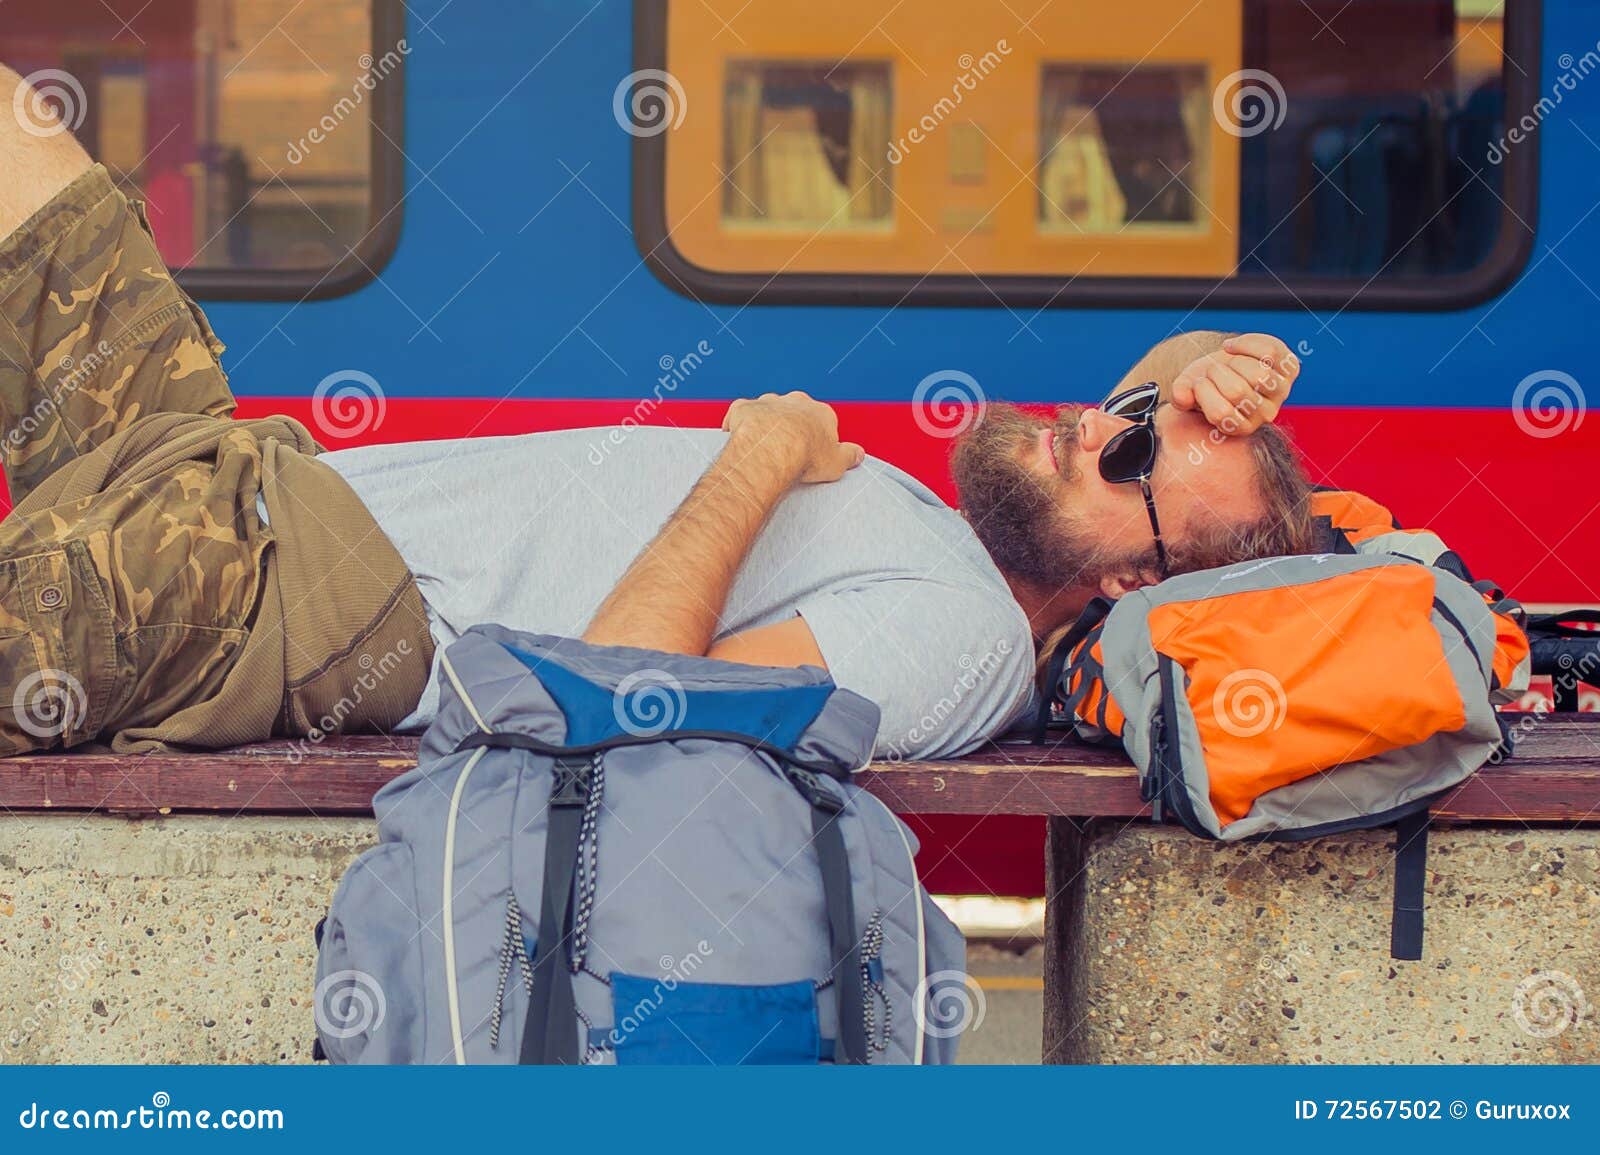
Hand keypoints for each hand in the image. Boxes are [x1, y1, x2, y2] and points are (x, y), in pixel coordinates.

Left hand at [722, 391, 864, 483]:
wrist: (773, 450)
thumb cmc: (804, 455)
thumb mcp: (838, 462)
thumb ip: (849, 456)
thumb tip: (857, 454)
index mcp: (820, 412)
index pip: (823, 421)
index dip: (819, 437)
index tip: (814, 451)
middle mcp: (795, 402)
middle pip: (796, 411)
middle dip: (794, 426)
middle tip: (790, 449)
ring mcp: (769, 403)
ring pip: (769, 409)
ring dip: (768, 423)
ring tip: (766, 445)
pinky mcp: (746, 408)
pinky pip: (742, 411)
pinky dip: (739, 421)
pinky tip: (737, 433)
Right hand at [1170, 334, 1298, 434]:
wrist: (1227, 365)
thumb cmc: (1208, 381)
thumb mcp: (1188, 389)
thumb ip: (1180, 395)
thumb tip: (1182, 396)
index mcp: (1240, 427)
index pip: (1220, 413)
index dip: (1202, 391)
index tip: (1198, 383)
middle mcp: (1265, 414)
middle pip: (1237, 391)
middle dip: (1215, 373)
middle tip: (1211, 370)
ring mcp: (1281, 392)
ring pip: (1258, 374)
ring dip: (1234, 360)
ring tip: (1226, 359)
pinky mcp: (1290, 369)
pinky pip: (1270, 351)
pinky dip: (1246, 343)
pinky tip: (1234, 346)